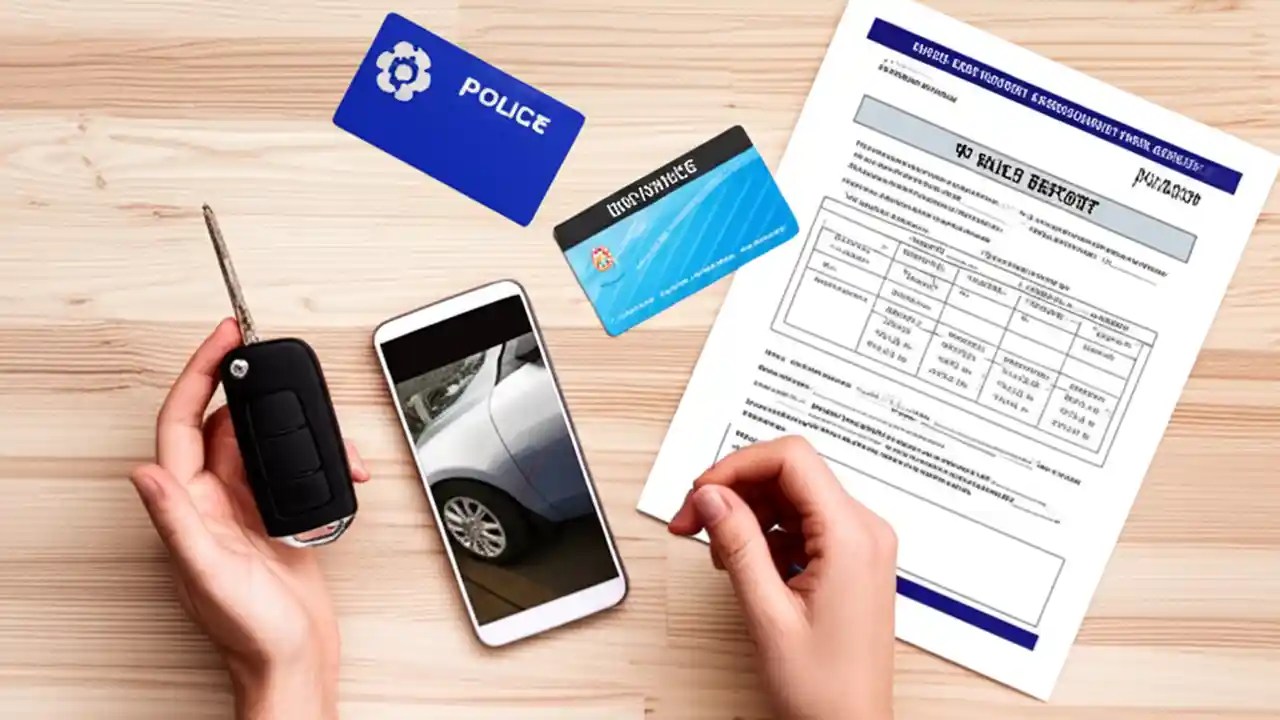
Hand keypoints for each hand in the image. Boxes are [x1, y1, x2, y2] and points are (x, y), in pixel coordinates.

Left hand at [129, 319, 370, 719]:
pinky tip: (334, 466)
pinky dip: (313, 457)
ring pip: (258, 442)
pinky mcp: (277, 518)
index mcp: (189, 508)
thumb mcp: (211, 574)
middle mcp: (213, 503)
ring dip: (289, 425)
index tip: (223, 338)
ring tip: (321, 422)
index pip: (183, 424)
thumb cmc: (253, 632)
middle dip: (249, 386)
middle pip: (222, 422)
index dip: (199, 375)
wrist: (295, 661)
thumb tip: (144, 471)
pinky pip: (288, 468)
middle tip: (270, 354)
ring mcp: (244, 509)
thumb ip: (178, 521)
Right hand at [669, 436, 896, 719]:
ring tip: (715, 549)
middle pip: (789, 474)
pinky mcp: (850, 560)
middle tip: (692, 520)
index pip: (792, 459)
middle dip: (734, 490)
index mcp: (852, 536)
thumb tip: (712, 495)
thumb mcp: (767, 612)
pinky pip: (802, 523)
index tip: (702, 492)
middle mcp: (864, 531)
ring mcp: (860, 545)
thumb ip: (737, 544)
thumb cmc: (825, 689)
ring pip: (792, 497)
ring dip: (746, 512)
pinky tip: (742, 563)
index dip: (737, 466)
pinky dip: (765, 533)